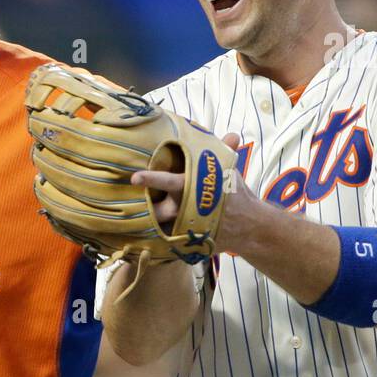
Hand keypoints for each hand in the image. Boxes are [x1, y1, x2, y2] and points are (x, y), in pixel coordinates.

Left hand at [130, 132, 256, 253]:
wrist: (249, 226)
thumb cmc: (235, 194)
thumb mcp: (229, 171)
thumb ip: (224, 151)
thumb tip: (233, 135)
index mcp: (193, 188)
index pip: (170, 182)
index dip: (152, 179)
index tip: (135, 177)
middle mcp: (186, 209)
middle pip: (158, 211)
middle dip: (144, 208)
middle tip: (127, 201)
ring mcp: (185, 227)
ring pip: (158, 227)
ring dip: (145, 222)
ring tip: (130, 217)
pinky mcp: (185, 241)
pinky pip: (164, 240)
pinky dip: (155, 237)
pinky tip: (142, 233)